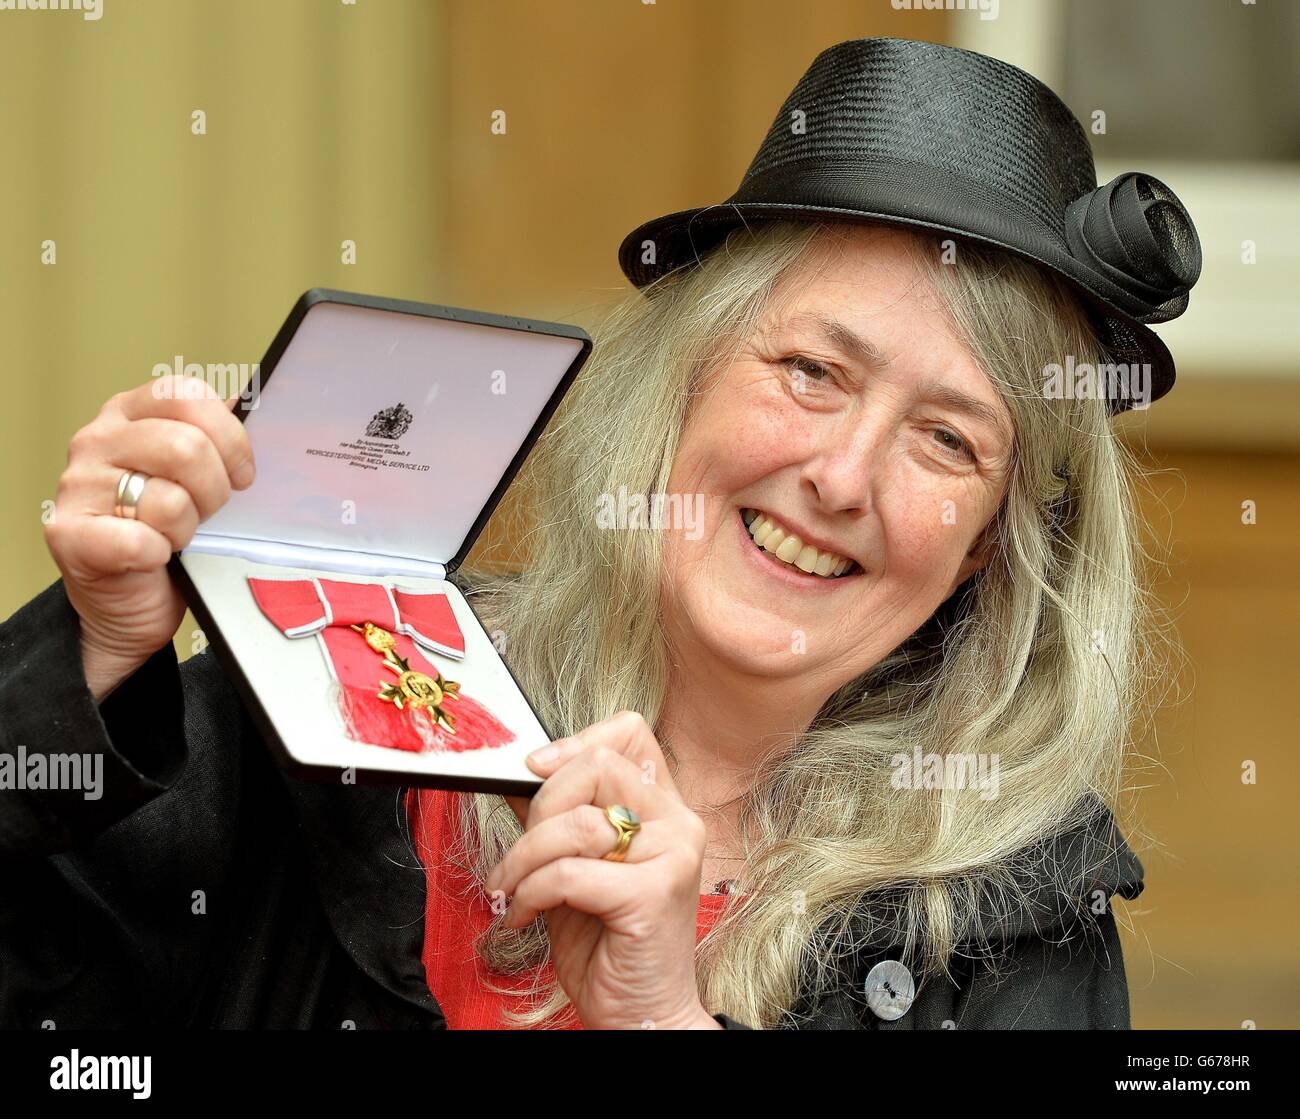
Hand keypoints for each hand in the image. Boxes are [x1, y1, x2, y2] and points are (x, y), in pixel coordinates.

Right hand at [44, 375, 254, 698]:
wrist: (131, 604)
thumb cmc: (171, 535)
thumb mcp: (199, 478)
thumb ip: (219, 440)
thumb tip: (262, 409)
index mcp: (130, 413)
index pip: (188, 395)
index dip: (230, 438)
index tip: (243, 476)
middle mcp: (97, 440)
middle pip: (187, 447)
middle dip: (215, 491)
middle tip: (207, 514)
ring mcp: (77, 485)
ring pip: (170, 500)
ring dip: (187, 530)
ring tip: (175, 537)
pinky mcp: (68, 534)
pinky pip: (140, 541)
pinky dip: (158, 555)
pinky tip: (153, 559)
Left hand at [488, 711, 719, 1029]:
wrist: (641, 1014)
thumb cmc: (608, 943)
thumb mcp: (573, 866)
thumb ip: (557, 819)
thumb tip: (515, 775)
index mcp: (663, 808)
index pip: (629, 732)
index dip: (576, 740)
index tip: (535, 769)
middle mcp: (677, 822)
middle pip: (596, 764)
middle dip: (540, 805)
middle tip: (521, 851)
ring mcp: (672, 855)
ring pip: (577, 821)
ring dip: (525, 857)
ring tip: (513, 888)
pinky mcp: (653, 893)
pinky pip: (569, 872)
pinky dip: (532, 893)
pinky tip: (526, 914)